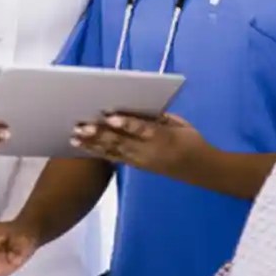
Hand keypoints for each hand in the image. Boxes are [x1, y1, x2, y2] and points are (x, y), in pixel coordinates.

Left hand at [71, 112, 205, 176]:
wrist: (200, 169)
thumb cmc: (190, 140)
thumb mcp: (179, 124)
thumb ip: (158, 117)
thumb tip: (137, 106)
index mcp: (163, 136)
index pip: (142, 128)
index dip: (125, 122)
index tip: (109, 115)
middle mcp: (149, 151)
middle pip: (122, 141)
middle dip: (100, 134)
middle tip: (80, 125)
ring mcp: (141, 161)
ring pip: (114, 151)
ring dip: (93, 145)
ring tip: (75, 137)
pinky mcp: (138, 166)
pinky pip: (115, 158)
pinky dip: (99, 152)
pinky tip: (85, 148)